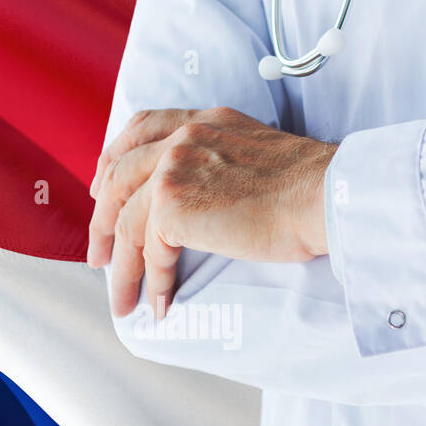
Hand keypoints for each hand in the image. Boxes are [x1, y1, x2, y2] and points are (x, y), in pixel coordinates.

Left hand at [87, 107, 335, 318]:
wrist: (327, 195)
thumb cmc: (309, 187)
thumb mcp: (254, 154)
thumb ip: (219, 162)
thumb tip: (200, 198)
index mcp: (202, 123)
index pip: (141, 128)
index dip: (113, 158)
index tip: (101, 185)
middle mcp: (182, 138)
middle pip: (119, 176)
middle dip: (102, 219)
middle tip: (98, 253)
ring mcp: (173, 169)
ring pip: (127, 222)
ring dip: (122, 266)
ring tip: (121, 299)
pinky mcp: (173, 206)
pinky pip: (150, 251)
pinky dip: (151, 281)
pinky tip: (159, 303)